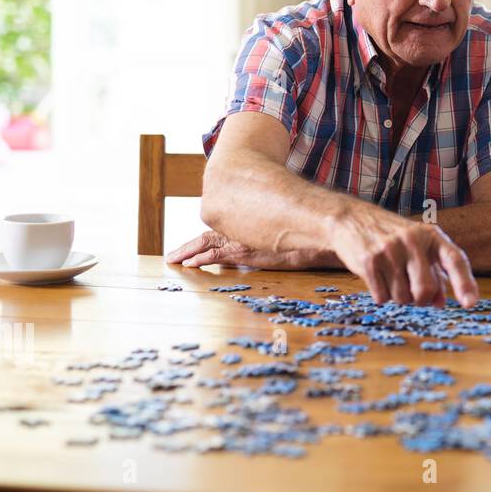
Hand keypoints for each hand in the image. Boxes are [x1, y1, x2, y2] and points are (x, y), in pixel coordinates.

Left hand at [166, 230, 330, 269]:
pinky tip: (191, 264)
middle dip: (188, 248)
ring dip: (189, 253)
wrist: (318, 239)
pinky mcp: (247, 252)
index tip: (188, 249)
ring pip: (207, 244)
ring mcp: (243, 240)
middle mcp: (242, 231)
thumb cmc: (305, 241)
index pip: (219, 232)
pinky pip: (218, 254)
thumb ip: (267, 239)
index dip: (201, 242)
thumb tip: (259, 243)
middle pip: (207, 237)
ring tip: (174, 261)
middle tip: (172, 257)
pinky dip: (202, 258)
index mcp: (247, 227)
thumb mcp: (283, 238)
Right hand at [328, 208, 477, 308]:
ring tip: (391, 277)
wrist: (352, 219)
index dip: (465, 283)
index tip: (471, 304)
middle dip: (421, 300)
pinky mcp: (369, 262)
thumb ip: (435, 273)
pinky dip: (381, 295)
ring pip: (402, 298)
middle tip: (414, 294)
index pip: (454, 259)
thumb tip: (441, 303)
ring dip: (398, 297)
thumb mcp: (418, 247)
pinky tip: (377, 278)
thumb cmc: (391, 236)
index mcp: (431, 235)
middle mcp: (412, 241)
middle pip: (425, 290)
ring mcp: (390, 250)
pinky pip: (382, 298)